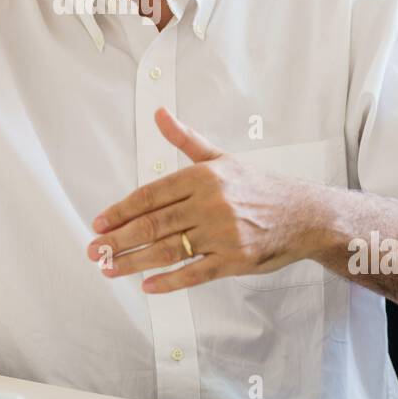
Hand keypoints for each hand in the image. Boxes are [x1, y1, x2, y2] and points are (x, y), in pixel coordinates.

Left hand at [86, 108, 327, 293]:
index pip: (151, 194)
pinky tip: (147, 285)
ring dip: (134, 261)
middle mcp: (211, 203)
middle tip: (93, 250)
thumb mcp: (222, 158)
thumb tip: (158, 113)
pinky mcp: (235, 260)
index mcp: (204, 176)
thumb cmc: (258, 186)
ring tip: (109, 268)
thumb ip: (185, 139)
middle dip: (119, 239)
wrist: (304, 214)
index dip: (121, 210)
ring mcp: (223, 233)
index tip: (99, 223)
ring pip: (169, 250)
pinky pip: (195, 273)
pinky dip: (169, 281)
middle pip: (154, 224)